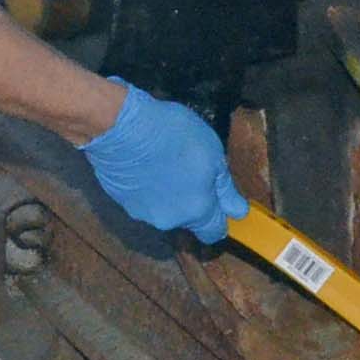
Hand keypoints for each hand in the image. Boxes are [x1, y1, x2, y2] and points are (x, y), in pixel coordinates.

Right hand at [77, 79, 247, 243]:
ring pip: (162, 209)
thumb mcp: (212, 153)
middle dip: (190, 200)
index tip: (216, 198)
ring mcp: (142, 212)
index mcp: (197, 211)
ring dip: (166, 193)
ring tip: (161, 162)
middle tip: (187, 169)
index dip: (218, 218)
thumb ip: (225, 187)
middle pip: (187, 219)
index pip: (214, 232)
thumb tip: (239, 212)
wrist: (121, 127)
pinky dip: (144, 186)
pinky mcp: (120, 201)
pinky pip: (140, 198)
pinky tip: (142, 162)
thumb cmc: (173, 135)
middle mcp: (169, 220)